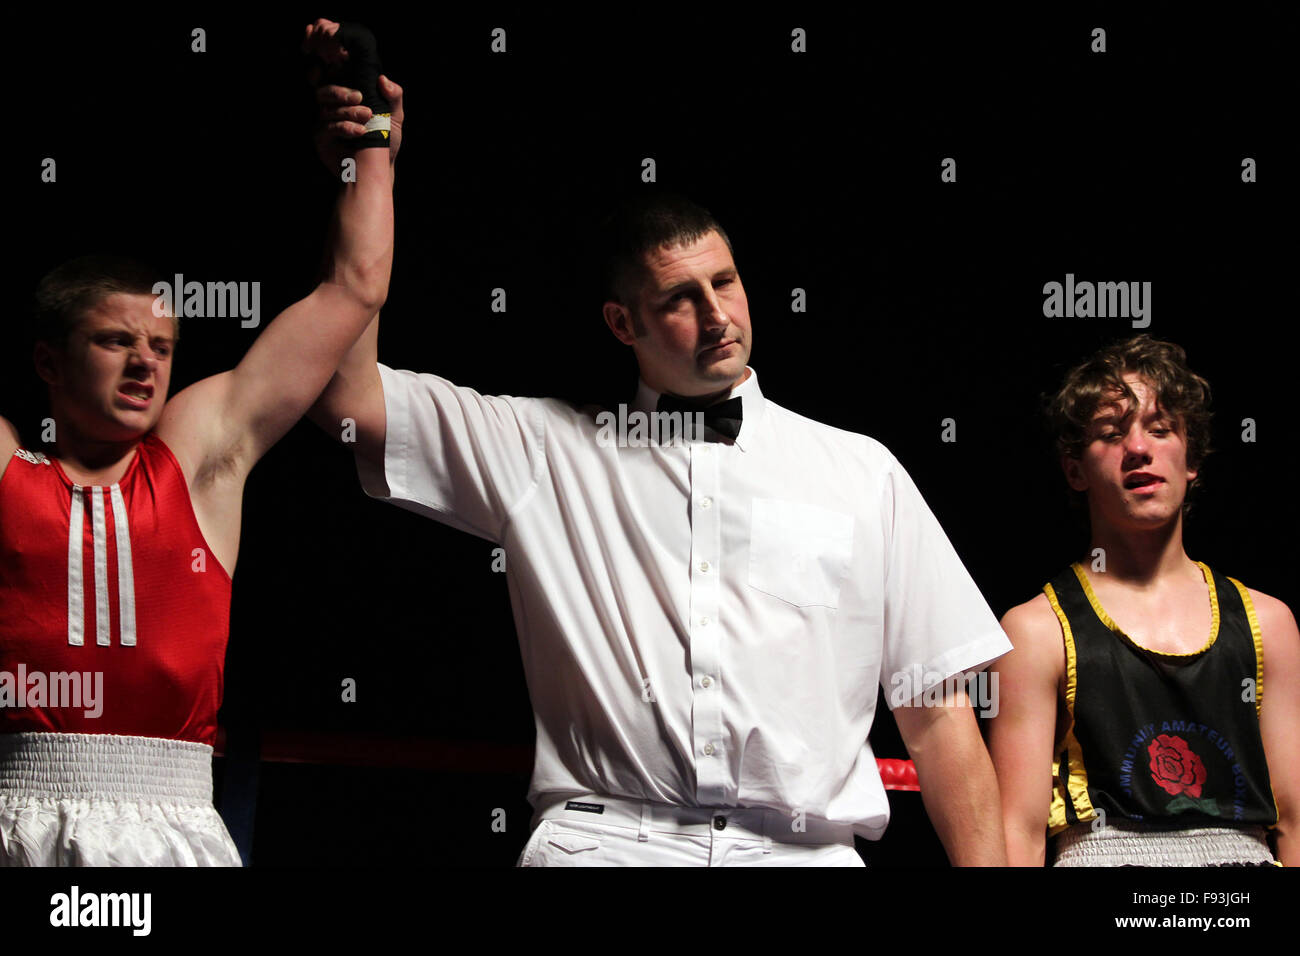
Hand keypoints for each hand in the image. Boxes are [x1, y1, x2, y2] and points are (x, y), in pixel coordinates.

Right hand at [303, 20, 402, 174]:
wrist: (382, 168)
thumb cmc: (385, 140)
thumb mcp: (394, 116)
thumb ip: (393, 96)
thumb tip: (383, 79)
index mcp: (347, 95)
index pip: (333, 75)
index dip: (331, 67)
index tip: (340, 63)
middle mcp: (333, 105)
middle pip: (324, 89)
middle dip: (341, 91)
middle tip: (360, 97)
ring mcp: (325, 121)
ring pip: (326, 108)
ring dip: (347, 110)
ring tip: (367, 117)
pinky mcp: (321, 138)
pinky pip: (328, 128)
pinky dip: (345, 127)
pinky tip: (359, 131)